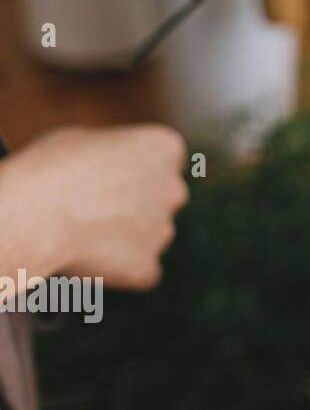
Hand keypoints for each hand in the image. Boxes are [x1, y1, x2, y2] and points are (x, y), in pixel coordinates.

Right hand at [0, 125, 188, 289]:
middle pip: (161, 198)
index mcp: (164, 148)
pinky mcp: (147, 266)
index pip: (163, 160)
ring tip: (82, 234)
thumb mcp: (81, 139)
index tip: (110, 178)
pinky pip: (140, 270)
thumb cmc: (48, 168)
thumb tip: (107, 167)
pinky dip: (120, 270)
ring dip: (126, 237)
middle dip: (137, 204)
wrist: (35, 215)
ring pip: (151, 235)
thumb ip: (110, 154)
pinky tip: (90, 260)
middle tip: (94, 210)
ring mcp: (164, 230)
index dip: (134, 170)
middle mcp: (174, 189)